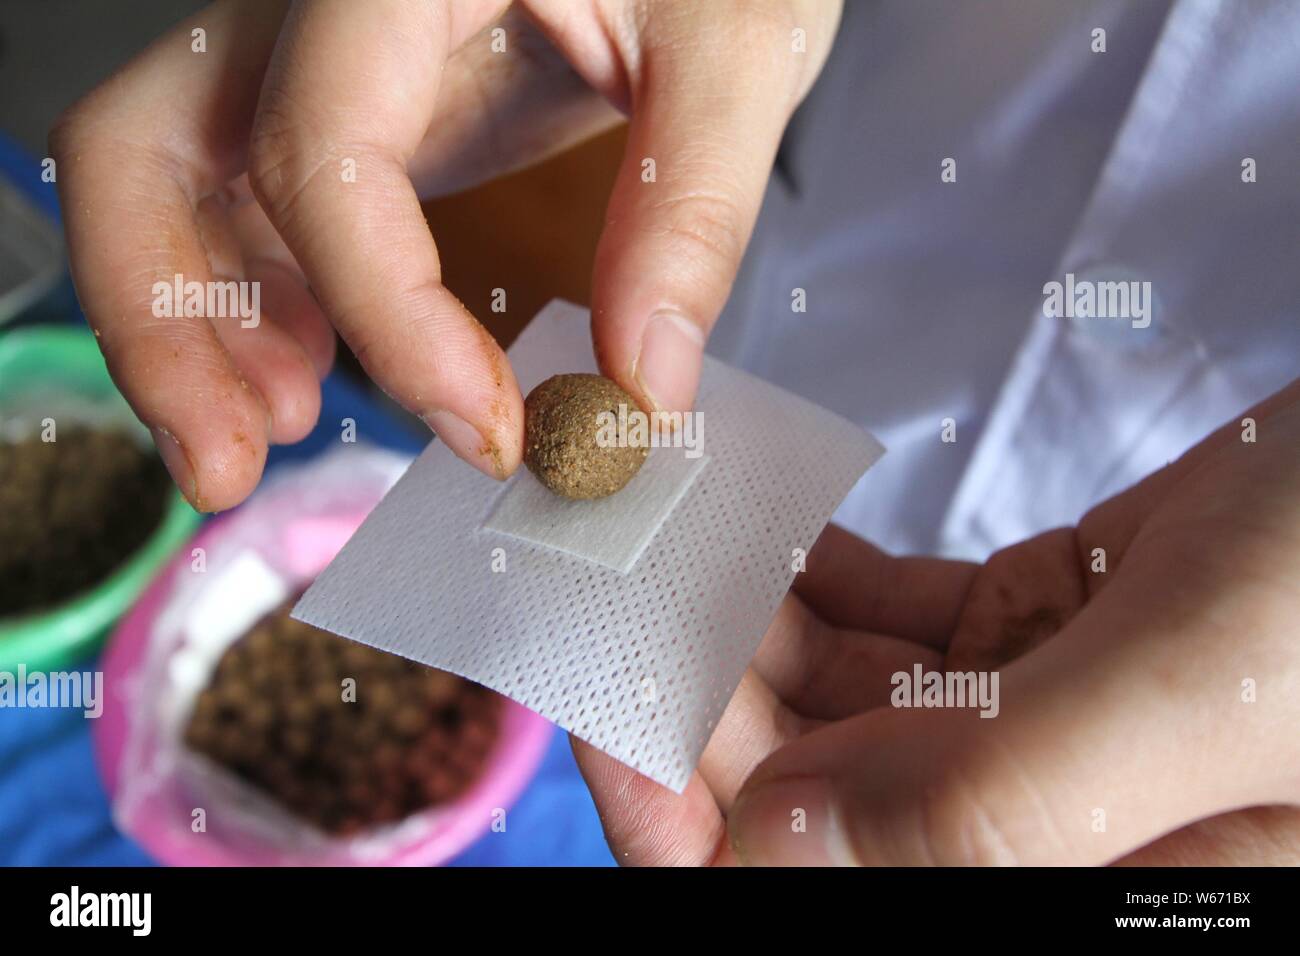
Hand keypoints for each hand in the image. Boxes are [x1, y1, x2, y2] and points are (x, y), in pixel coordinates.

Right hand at [52, 0, 840, 509]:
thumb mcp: (736, 42)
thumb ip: (692, 209)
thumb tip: (641, 388)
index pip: (324, 147)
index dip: (388, 315)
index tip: (489, 428)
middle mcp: (317, 1)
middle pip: (149, 144)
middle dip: (167, 324)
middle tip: (233, 465)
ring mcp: (309, 49)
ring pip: (165, 177)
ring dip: (188, 328)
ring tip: (268, 438)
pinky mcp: (336, 101)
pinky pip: (238, 200)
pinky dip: (247, 299)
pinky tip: (303, 373)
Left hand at [574, 378, 1299, 864]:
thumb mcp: (1209, 690)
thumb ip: (997, 794)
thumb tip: (783, 839)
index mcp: (1085, 887)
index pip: (831, 890)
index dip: (695, 818)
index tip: (608, 705)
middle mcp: (1053, 834)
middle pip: (817, 792)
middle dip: (706, 691)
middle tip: (624, 571)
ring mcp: (1047, 733)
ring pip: (847, 702)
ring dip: (754, 620)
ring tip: (680, 528)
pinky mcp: (1055, 638)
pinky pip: (903, 627)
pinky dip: (827, 579)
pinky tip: (773, 526)